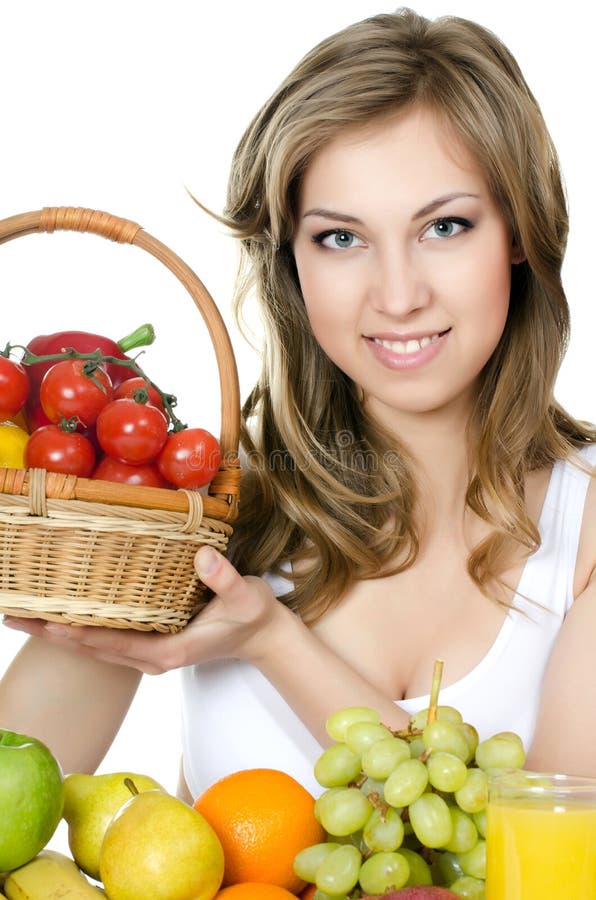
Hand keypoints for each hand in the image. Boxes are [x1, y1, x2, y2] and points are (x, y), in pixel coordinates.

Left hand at [2, 547, 290, 674]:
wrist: (261, 634)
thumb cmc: (252, 615)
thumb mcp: (245, 596)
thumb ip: (225, 579)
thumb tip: (202, 557)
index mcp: (168, 651)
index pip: (113, 644)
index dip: (78, 633)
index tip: (47, 620)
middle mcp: (151, 658)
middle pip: (91, 648)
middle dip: (51, 632)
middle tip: (12, 613)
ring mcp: (147, 653)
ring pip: (93, 646)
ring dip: (57, 631)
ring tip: (20, 613)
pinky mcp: (148, 644)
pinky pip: (105, 639)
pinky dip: (78, 628)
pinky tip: (58, 614)